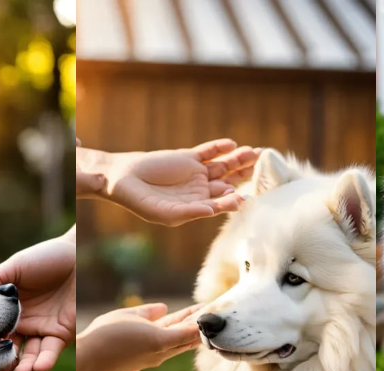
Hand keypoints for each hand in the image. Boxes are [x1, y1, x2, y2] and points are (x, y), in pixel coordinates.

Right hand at [0, 227, 75, 370]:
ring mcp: (43, 330)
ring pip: (30, 355)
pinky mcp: (62, 333)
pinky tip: (37, 368)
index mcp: (8, 310)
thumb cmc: (44, 258)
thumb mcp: (11, 269)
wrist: (78, 255)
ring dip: (24, 366)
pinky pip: (51, 352)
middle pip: (8, 348)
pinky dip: (44, 361)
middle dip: (2, 362)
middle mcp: (24, 323)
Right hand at [76, 303, 201, 370]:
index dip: (202, 319)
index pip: (191, 329)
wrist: (85, 363)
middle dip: (198, 326)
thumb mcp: (127, 316)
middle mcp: (161, 353)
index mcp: (162, 340)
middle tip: (212, 316)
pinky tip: (174, 340)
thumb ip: (147, 312)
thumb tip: (164, 308)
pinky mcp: (140, 365)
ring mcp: (151, 361)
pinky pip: (163, 351)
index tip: (214, 311)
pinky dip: (173, 342)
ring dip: (187, 335)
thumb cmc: (105, 335)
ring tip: (198, 325)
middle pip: (187, 338)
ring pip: (176, 346)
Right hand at [78, 140, 260, 226]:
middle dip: (244, 175)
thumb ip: (189, 212)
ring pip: (222, 166)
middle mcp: (201, 191)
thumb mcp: (164, 212)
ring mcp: (196, 173)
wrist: (122, 180)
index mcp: (198, 207)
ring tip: (254, 152)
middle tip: (261, 168)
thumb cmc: (141, 202)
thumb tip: (212, 212)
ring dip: (238, 160)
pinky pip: (208, 151)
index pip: (220, 203)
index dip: (231, 200)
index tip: (241, 197)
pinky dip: (219, 148)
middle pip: (228, 182)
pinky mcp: (188, 157)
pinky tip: (231, 144)